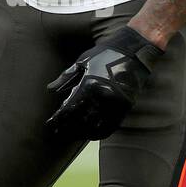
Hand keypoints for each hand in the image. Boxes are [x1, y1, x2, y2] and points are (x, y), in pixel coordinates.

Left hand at [45, 25, 162, 141]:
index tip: (50, 124)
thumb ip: (66, 77)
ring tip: (71, 136)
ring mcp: (114, 103)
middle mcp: (100, 96)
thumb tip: (50, 89)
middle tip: (58, 133)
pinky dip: (99, 133)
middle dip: (67, 127)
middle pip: (79, 119)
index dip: (59, 118)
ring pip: (94, 125)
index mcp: (88, 84)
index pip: (69, 107)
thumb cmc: (106, 53)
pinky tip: (91, 135)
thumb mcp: (83, 61)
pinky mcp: (125, 107)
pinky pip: (110, 126)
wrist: (134, 50)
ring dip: (81, 133)